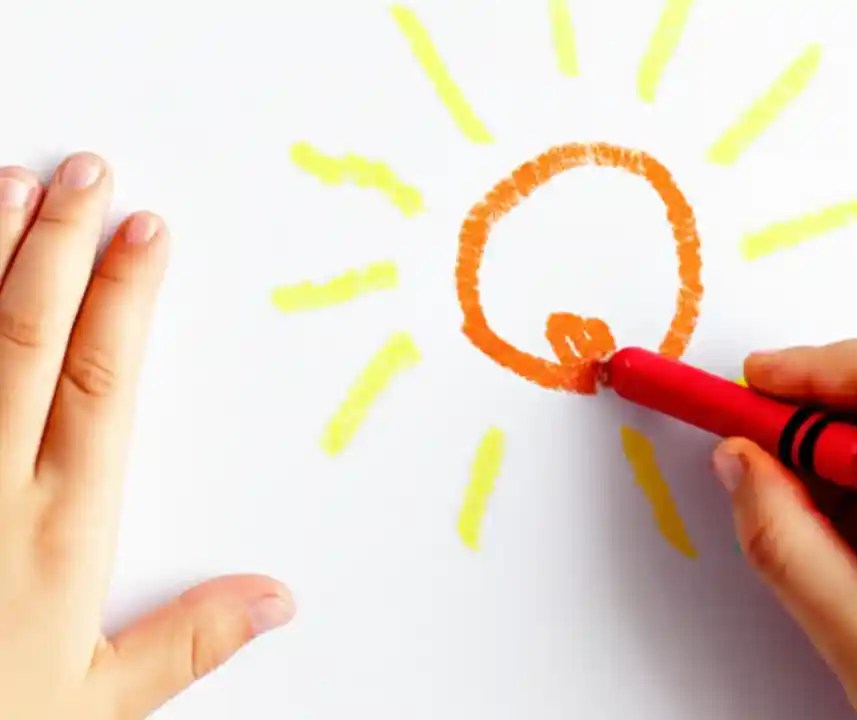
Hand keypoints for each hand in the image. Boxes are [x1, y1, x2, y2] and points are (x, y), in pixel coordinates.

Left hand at [0, 155, 292, 718]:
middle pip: (28, 336)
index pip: (102, 383)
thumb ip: (189, 641)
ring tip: (4, 182)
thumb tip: (277, 600)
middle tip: (83, 171)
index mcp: (59, 529)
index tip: (144, 231)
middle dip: (58, 244)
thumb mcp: (98, 703)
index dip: (125, 297)